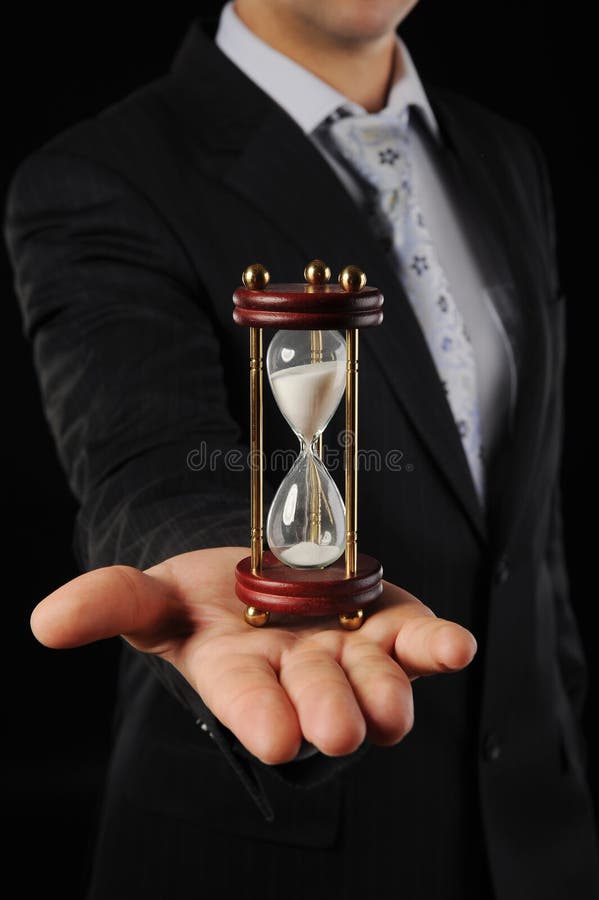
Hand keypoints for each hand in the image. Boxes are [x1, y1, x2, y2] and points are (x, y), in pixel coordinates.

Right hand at [31, 546, 476, 763]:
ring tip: (392, 701)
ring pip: (376, 681)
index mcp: (241, 675)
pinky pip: (418, 643)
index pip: (248, 702)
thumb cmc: (198, 598)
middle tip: (336, 728)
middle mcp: (301, 675)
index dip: (260, 717)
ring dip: (389, 692)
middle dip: (328, 711)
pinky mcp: (391, 624)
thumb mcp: (150, 593)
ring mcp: (351, 653)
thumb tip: (46, 621)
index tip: (275, 736)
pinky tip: (455, 647)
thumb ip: (109, 603)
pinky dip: (438, 646)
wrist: (254, 572)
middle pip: (319, 696)